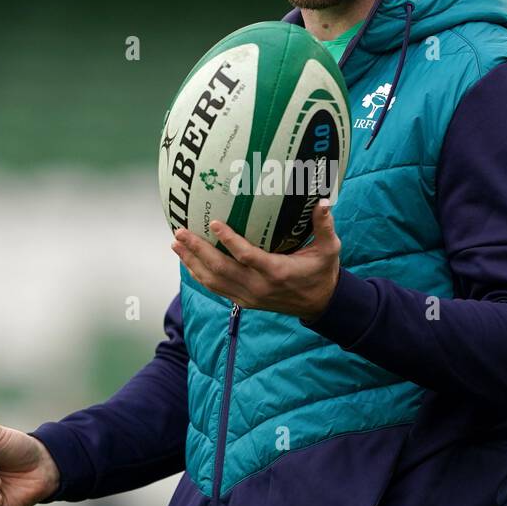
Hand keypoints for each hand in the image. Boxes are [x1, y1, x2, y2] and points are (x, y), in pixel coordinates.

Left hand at [171, 197, 340, 320]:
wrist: (320, 304)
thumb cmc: (323, 272)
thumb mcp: (330, 249)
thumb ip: (325, 226)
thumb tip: (324, 201)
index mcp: (277, 272)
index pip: (247, 256)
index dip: (229, 241)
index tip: (214, 223)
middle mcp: (258, 287)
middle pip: (221, 269)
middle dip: (197, 251)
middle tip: (180, 232)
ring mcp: (249, 296)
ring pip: (213, 281)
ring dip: (192, 262)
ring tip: (176, 244)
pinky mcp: (244, 301)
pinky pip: (216, 288)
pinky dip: (199, 275)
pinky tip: (187, 262)